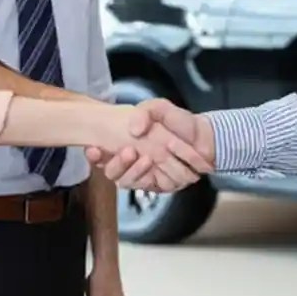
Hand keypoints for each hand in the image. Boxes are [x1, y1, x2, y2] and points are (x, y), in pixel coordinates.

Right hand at [87, 98, 215, 190]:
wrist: (203, 138)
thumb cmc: (178, 122)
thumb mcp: (159, 108)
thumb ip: (144, 113)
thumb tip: (133, 130)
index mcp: (126, 142)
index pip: (100, 153)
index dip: (93, 154)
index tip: (93, 148)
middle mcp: (131, 162)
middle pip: (110, 171)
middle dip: (116, 163)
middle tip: (128, 151)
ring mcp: (143, 175)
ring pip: (125, 181)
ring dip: (132, 171)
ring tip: (147, 158)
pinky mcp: (157, 184)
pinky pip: (146, 187)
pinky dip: (148, 178)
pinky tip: (154, 166)